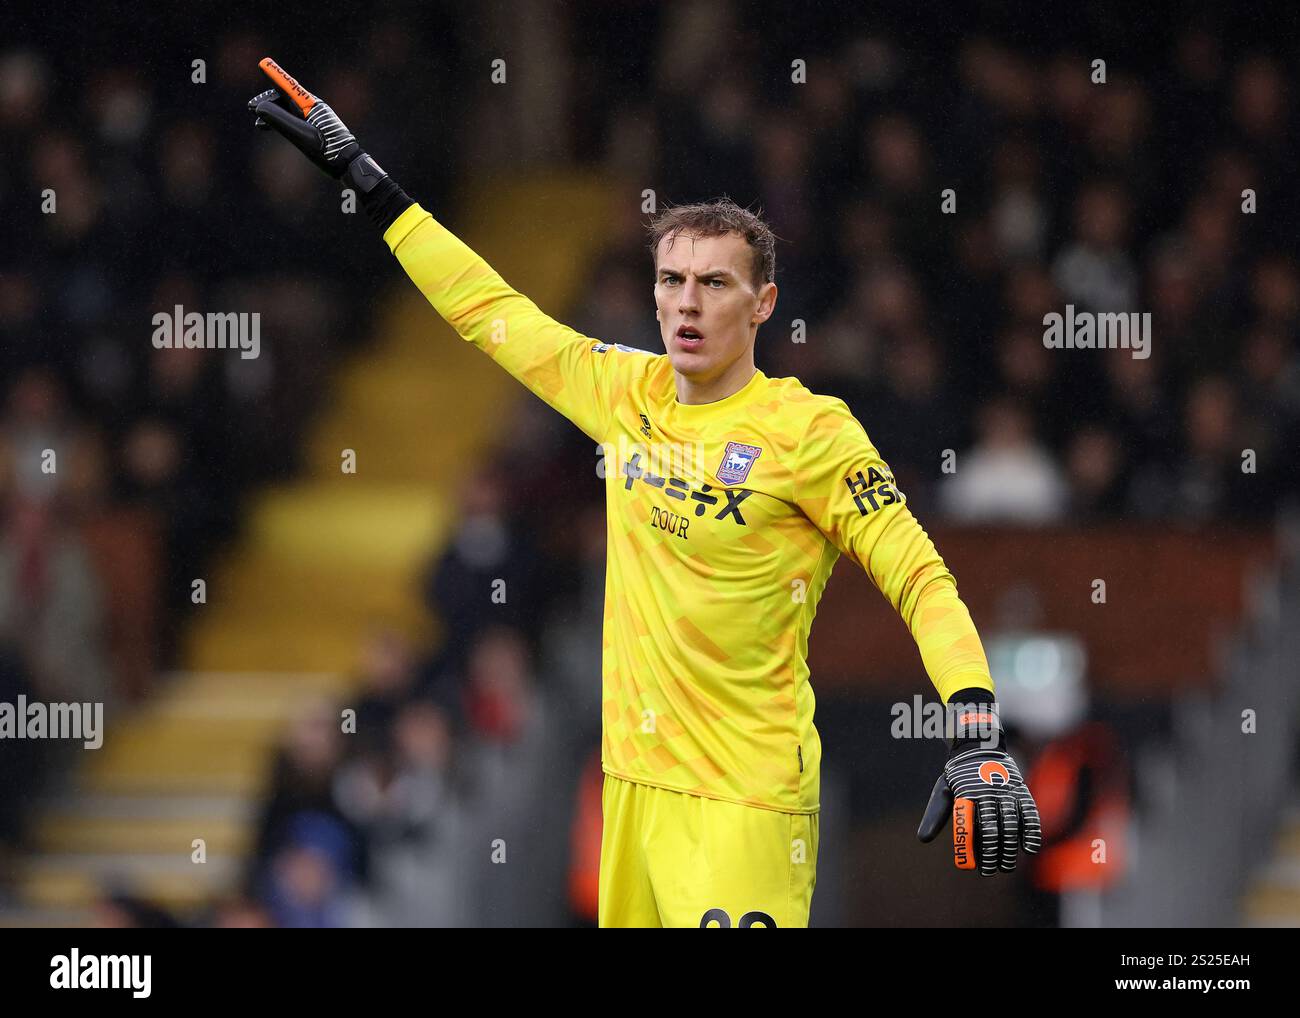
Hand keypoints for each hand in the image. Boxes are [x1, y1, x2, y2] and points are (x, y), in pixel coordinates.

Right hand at [247, 57, 387, 192]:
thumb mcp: (302, 137)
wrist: (349, 165)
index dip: (275, 76)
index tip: (263, 63)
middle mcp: (313, 107)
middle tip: (250, 106)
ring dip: (272, 111)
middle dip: (267, 100)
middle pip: (285, 98)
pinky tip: (271, 128)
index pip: (289, 87)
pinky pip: (294, 118)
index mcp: (311, 105)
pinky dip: (281, 121)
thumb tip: (259, 107)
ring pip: (288, 109)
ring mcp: (314, 116)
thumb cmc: (328, 151)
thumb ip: (281, 121)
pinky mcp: (315, 127)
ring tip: (256, 119)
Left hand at [917, 715, 1041, 874]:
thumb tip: (922, 839)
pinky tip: (1028, 849)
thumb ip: (936, 814)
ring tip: (1005, 867)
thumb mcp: (943, 790)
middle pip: (990, 829)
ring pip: (1010, 824)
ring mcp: (1006, 790)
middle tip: (987, 872)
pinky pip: (1029, 813)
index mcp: (965, 793)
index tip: (965, 866)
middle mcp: (986, 792)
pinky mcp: (1021, 790)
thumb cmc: (958, 774)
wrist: (979, 743)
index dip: (967, 848)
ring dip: (1008, 849)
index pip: (966, 826)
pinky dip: (1030, 831)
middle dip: (989, 854)